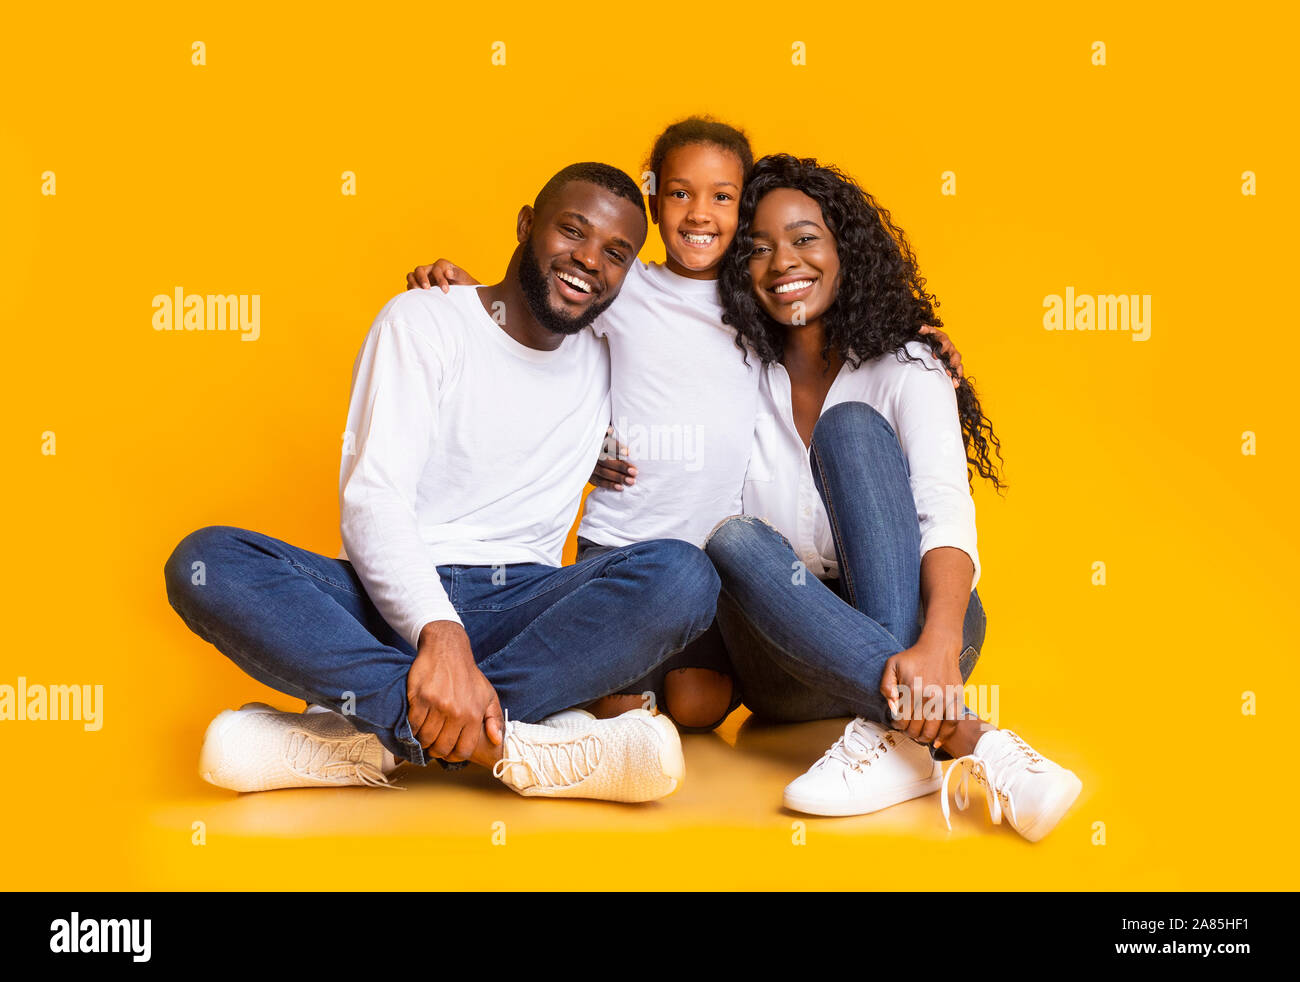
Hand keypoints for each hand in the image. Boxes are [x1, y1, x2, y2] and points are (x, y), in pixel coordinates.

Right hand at [406, 259, 479, 292]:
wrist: (462, 293)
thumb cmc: (464, 284)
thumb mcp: (464, 278)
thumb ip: (457, 274)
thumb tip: (448, 273)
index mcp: (442, 265)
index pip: (437, 268)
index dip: (440, 278)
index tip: (446, 291)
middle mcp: (430, 269)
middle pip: (420, 269)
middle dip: (422, 278)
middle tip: (428, 289)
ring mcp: (423, 277)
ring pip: (411, 275)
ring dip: (413, 283)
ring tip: (418, 292)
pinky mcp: (418, 285)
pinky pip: (410, 285)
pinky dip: (411, 290)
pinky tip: (416, 297)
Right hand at [406, 620, 502, 761]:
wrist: (447, 649)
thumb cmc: (469, 676)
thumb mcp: (488, 696)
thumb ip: (494, 719)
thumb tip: (497, 741)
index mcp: (474, 714)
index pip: (463, 750)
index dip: (454, 756)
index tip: (449, 751)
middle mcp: (456, 712)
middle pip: (441, 747)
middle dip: (437, 750)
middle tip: (434, 744)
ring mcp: (437, 705)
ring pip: (425, 738)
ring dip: (423, 739)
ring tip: (425, 733)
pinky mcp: (420, 697)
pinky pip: (413, 724)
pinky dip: (413, 727)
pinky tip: (418, 721)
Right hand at [590, 425, 636, 489]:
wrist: (586, 449)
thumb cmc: (602, 438)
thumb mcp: (604, 432)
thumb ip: (609, 432)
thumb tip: (614, 430)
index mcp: (595, 440)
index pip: (606, 443)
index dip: (616, 447)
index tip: (628, 452)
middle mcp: (591, 453)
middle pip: (606, 460)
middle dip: (621, 466)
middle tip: (635, 471)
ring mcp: (589, 465)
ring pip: (603, 472)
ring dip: (618, 477)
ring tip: (632, 481)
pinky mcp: (588, 475)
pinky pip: (599, 481)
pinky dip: (609, 485)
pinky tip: (621, 487)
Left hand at [879, 637, 963, 747]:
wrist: (938, 647)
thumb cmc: (914, 657)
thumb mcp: (892, 665)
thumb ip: (886, 686)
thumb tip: (892, 707)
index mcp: (911, 690)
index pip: (902, 719)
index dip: (897, 725)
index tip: (897, 723)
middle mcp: (929, 696)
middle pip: (916, 728)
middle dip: (909, 733)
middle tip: (907, 730)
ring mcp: (944, 699)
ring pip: (933, 730)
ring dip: (923, 738)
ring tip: (919, 736)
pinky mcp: (956, 699)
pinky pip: (952, 723)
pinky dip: (945, 735)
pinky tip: (937, 741)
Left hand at [918, 324, 962, 388]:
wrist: (932, 344)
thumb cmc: (930, 338)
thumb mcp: (927, 332)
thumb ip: (924, 329)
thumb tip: (919, 327)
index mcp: (942, 338)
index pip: (943, 341)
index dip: (941, 347)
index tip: (935, 355)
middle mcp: (949, 347)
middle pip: (954, 353)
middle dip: (952, 360)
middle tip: (950, 366)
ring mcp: (952, 356)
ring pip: (957, 363)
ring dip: (956, 370)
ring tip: (953, 378)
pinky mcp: (953, 364)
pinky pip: (958, 371)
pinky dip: (957, 377)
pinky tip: (955, 384)